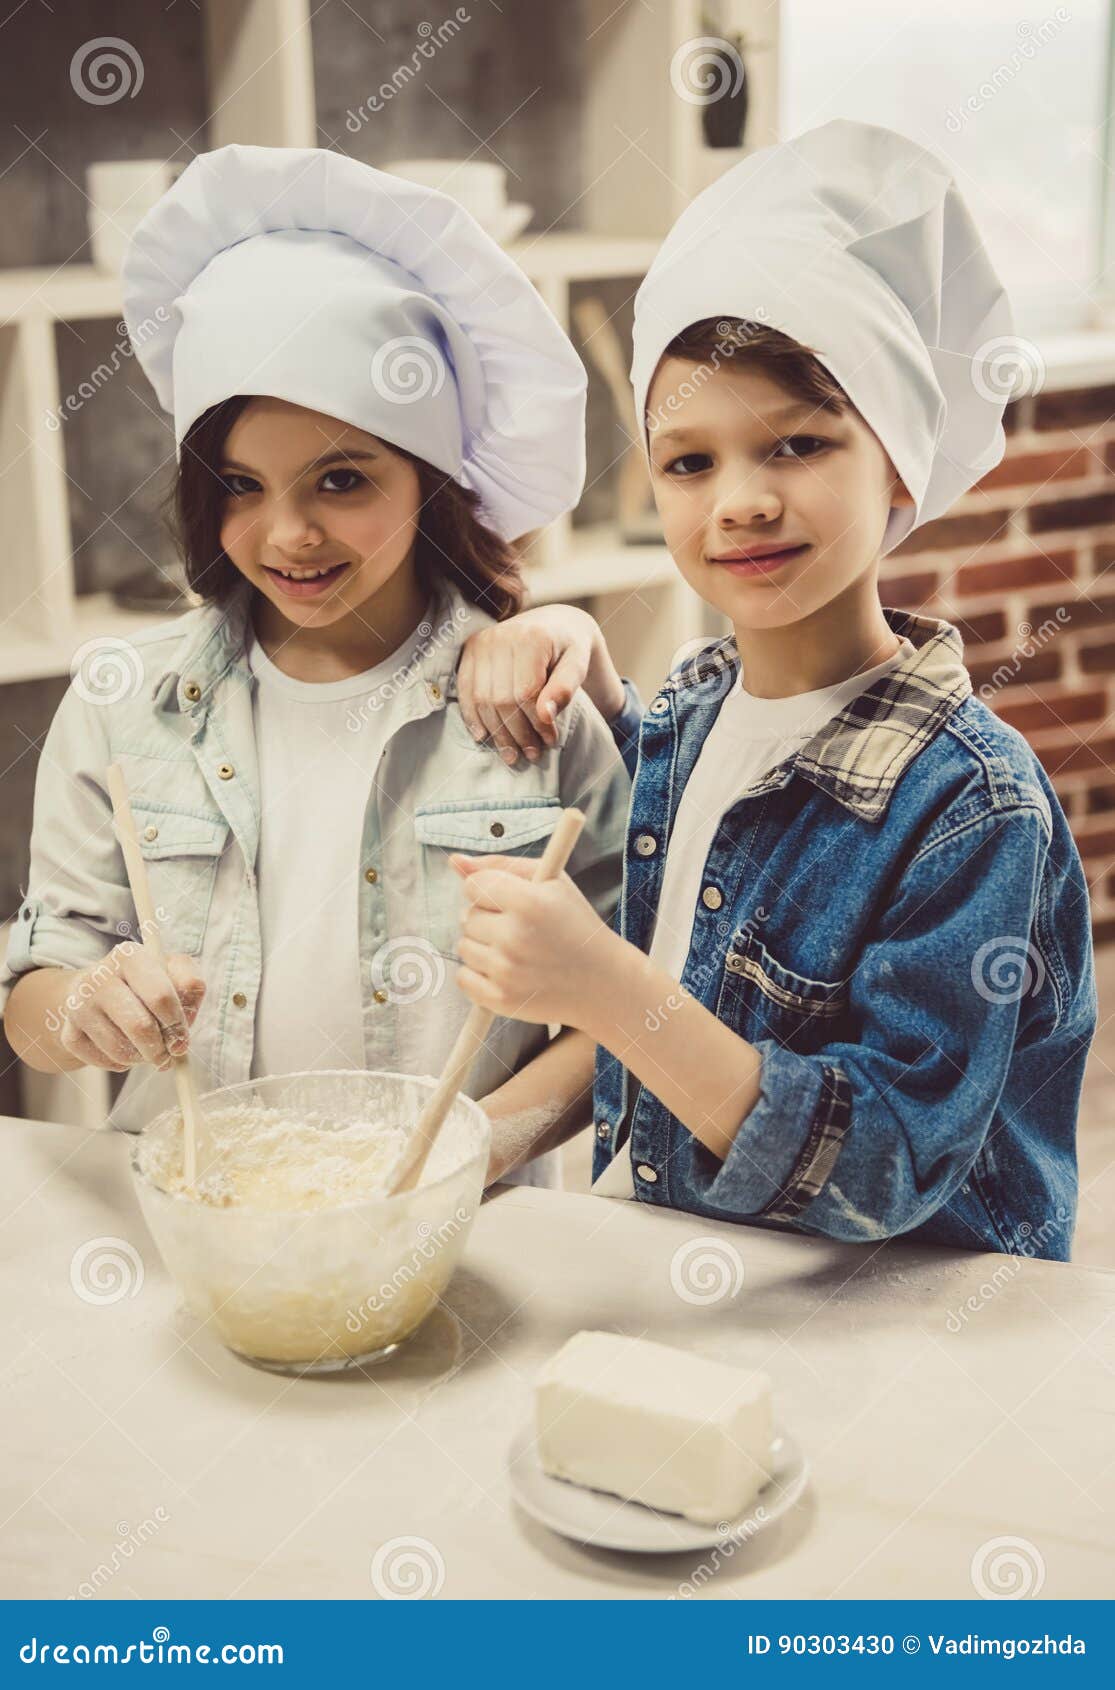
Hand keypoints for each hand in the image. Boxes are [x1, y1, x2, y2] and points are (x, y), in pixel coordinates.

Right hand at [55, 942, 204, 1072]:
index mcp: (129, 956)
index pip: (160, 997)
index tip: (182, 1038)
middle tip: (170, 1055)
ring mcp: (78, 1006)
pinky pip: (105, 1062)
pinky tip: (125, 1048)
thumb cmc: (147, 983)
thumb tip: (185, 1017)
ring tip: (147, 1048)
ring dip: (143, 1058)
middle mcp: (98, 978)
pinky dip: (122, 1064)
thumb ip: (190, 984)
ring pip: (122, 1051)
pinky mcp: (69, 1033)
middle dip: (162, 1049)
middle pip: (140, 1027)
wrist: (99, 992)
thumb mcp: (173, 972)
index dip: (177, 1024)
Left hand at [450, 852, 620, 1028]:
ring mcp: (507, 971)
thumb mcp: (552, 882)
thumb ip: (501, 865)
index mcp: (530, 902)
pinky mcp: (501, 999)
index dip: (489, 890)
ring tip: (515, 950)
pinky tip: (507, 970)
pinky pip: (463, 978)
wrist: (602, 982)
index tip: (508, 899)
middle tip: (519, 928)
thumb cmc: (575, 924)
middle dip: (488, 918)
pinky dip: (479, 974)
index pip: (473, 885)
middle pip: (467, 916)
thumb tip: (455, 861)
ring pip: (463, 946)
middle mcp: (515, 936)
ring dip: (483, 946)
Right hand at [456, 604, 619, 766]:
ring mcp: (481, 642)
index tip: (550, 741)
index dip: (536, 723)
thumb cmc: (570, 647)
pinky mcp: (470, 650)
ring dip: (496, 731)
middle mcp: (501, 637)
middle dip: (516, 733)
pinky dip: (472, 716)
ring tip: (511, 753)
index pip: (526, 692)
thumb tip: (545, 716)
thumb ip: (565, 688)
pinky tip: (483, 736)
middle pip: (501, 699)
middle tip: (531, 754)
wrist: (554, 623)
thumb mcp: (579, 664)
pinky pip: (465, 689)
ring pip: (482, 699)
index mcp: (531, 638)